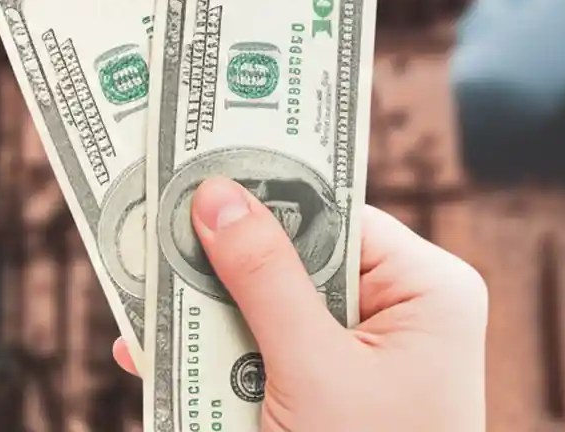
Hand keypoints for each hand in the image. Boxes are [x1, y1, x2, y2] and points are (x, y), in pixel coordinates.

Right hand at [113, 178, 486, 431]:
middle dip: (220, 261)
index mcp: (426, 290)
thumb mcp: (313, 369)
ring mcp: (362, 355)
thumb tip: (216, 195)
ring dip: (203, 314)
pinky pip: (261, 352)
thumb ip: (264, 278)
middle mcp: (398, 312)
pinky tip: (151, 354)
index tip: (191, 173)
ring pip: (266, 307)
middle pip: (292, 258)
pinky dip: (211, 356)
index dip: (260, 195)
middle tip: (150, 236)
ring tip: (138, 304)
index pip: (331, 214)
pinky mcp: (326, 390)